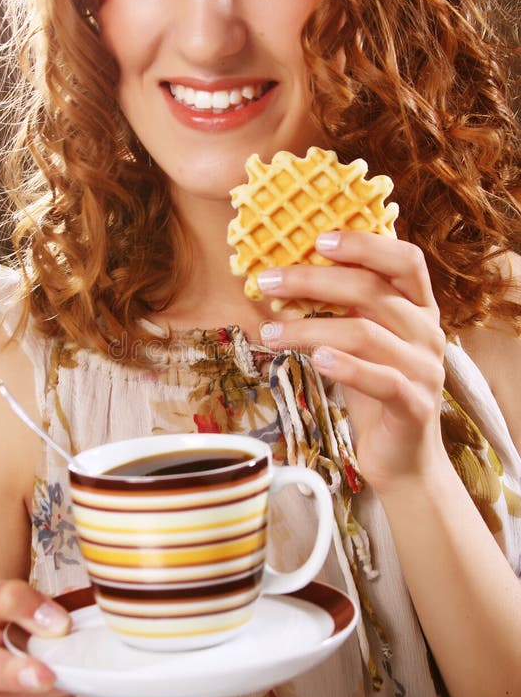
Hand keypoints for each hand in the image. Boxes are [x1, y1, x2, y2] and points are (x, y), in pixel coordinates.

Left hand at [257, 231, 448, 491]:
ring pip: (365, 334)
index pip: (404, 260)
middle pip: (372, 291)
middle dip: (313, 281)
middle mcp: (428, 332)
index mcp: (418, 309)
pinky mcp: (415, 405)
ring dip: (309, 329)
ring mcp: (425, 369)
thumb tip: (283, 280)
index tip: (317, 239)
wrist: (401, 457)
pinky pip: (381, 380)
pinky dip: (346, 367)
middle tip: (268, 281)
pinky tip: (315, 361)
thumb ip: (340, 311)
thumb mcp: (359, 343)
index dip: (364, 244)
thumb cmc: (373, 391)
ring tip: (269, 332)